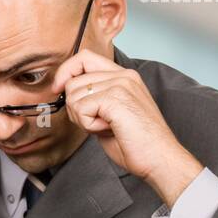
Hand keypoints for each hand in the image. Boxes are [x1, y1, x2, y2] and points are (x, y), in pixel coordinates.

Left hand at [51, 50, 202, 206]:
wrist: (160, 159)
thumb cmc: (137, 143)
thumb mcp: (110, 114)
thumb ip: (93, 99)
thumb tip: (67, 95)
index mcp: (123, 76)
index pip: (84, 58)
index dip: (65, 72)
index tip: (57, 90)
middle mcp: (123, 75)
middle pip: (73, 81)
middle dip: (75, 108)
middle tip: (97, 123)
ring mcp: (121, 85)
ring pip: (74, 96)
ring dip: (82, 118)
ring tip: (106, 126)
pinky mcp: (116, 98)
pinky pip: (81, 108)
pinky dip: (88, 125)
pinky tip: (108, 129)